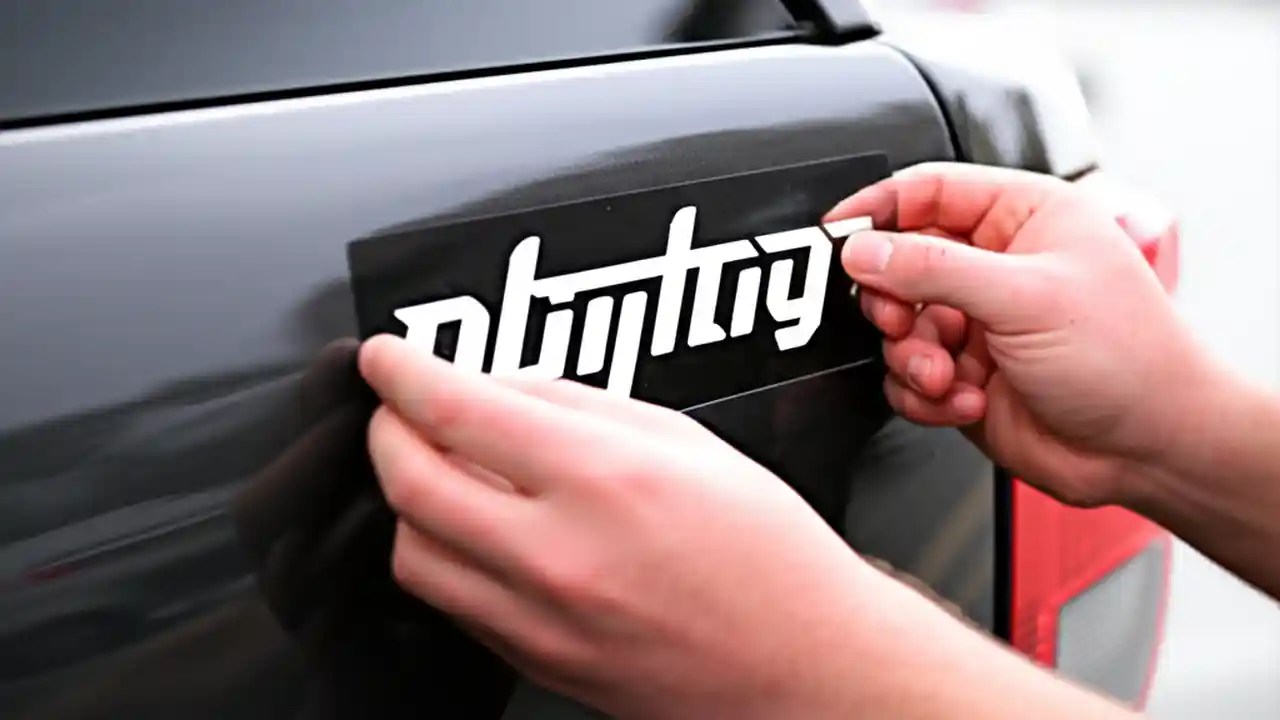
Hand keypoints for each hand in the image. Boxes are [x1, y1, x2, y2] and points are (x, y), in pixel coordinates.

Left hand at [359, 335, 887, 718]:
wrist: (805, 666)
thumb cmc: (769, 556)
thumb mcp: (687, 441)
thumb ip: (581, 404)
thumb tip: (503, 388)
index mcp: (605, 477)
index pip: (456, 408)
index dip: (402, 372)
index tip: (387, 359)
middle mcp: (561, 553)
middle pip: (409, 482)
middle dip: (385, 430)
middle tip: (397, 407)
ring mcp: (542, 620)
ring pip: (413, 551)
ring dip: (407, 498)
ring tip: (440, 469)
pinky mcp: (537, 663)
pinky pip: (451, 601)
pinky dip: (444, 553)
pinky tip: (475, 529)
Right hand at [826, 163, 1212, 505]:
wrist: (1151, 447)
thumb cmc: (1128, 358)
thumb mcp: (1024, 296)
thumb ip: (933, 269)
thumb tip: (865, 249)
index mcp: (1022, 217)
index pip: (928, 192)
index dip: (878, 210)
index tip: (837, 234)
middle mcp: (995, 266)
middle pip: (900, 263)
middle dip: (893, 302)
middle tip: (900, 322)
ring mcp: (978, 324)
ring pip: (899, 327)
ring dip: (912, 357)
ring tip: (945, 375)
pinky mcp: (965, 376)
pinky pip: (908, 377)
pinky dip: (925, 395)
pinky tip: (964, 401)